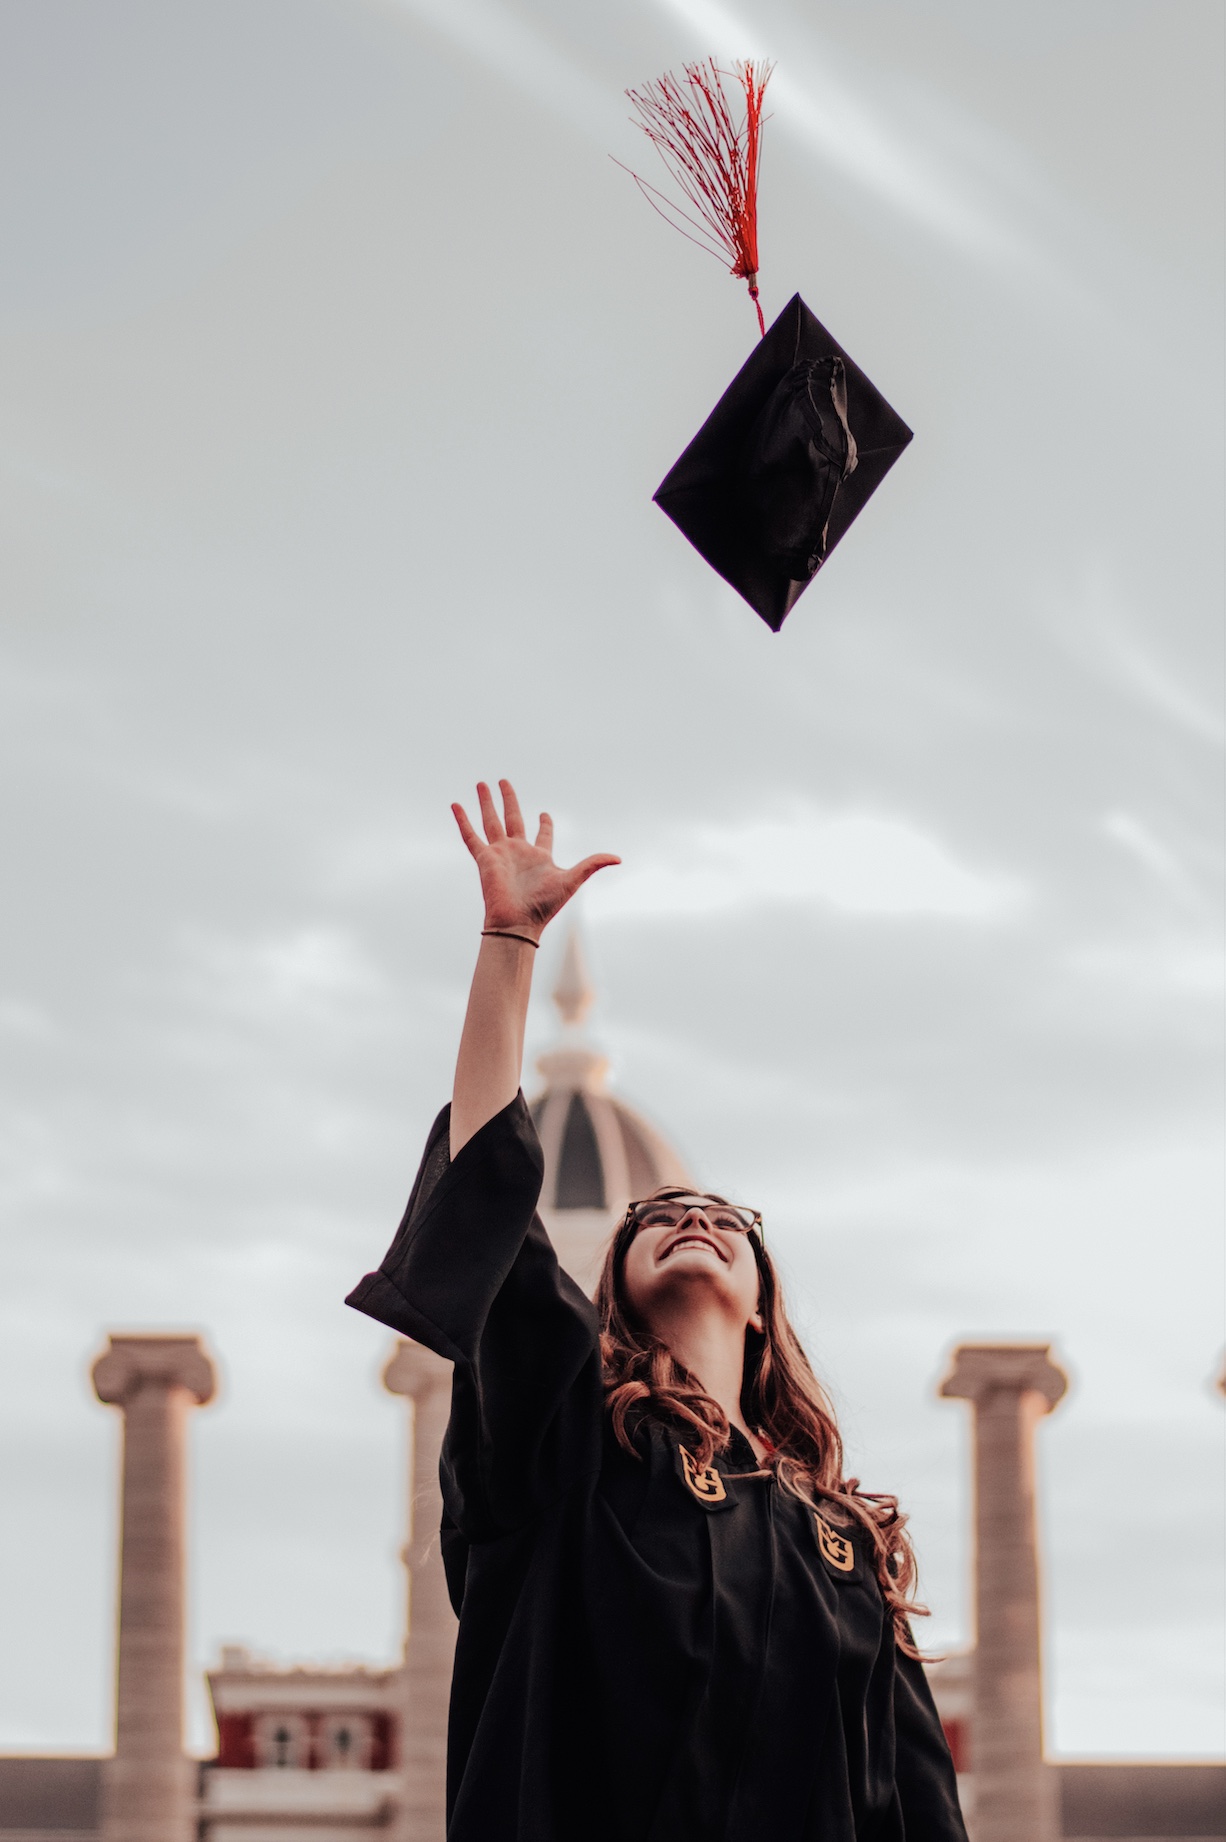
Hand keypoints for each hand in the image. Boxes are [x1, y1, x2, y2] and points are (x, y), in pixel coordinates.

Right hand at [452, 780, 619, 939]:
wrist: (518, 922)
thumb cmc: (545, 905)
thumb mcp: (572, 879)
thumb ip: (593, 865)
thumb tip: (619, 858)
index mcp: (539, 856)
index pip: (542, 834)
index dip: (545, 824)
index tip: (545, 814)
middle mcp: (518, 852)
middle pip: (512, 819)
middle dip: (508, 800)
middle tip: (503, 782)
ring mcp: (500, 854)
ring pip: (491, 821)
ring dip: (486, 803)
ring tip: (481, 783)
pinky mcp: (485, 859)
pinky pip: (471, 836)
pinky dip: (463, 821)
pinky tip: (456, 805)